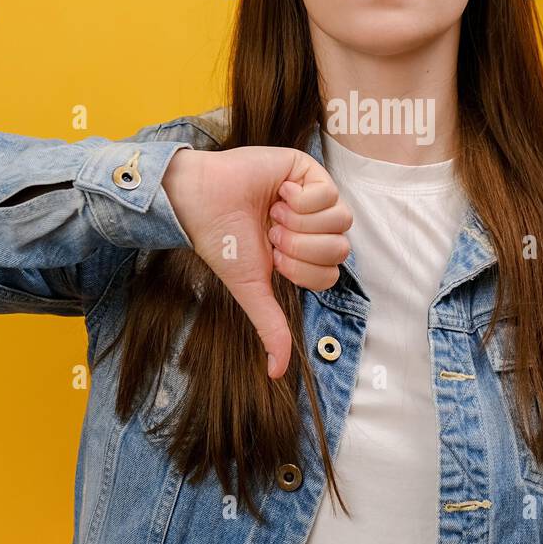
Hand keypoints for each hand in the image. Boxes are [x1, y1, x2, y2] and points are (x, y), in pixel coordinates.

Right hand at [162, 146, 351, 378]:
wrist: (201, 202)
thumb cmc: (223, 242)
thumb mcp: (252, 290)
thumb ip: (271, 326)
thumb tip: (278, 373)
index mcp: (305, 254)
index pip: (332, 273)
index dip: (301, 270)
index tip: (272, 256)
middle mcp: (314, 226)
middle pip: (341, 248)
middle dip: (299, 247)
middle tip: (271, 234)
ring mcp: (315, 197)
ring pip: (341, 220)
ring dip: (299, 223)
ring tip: (273, 214)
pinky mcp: (309, 170)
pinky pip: (329, 193)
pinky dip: (300, 199)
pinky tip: (278, 193)